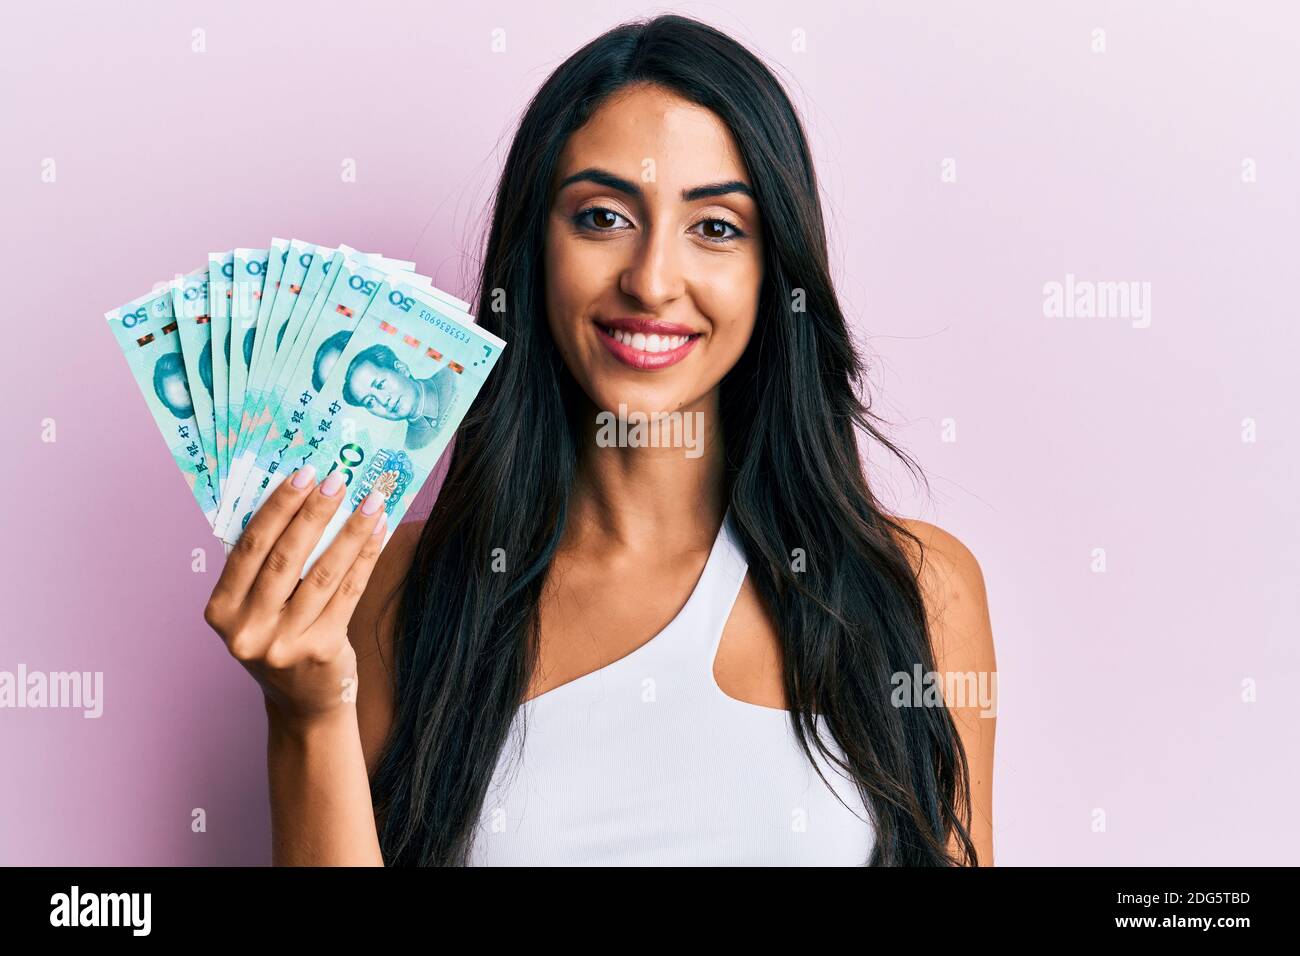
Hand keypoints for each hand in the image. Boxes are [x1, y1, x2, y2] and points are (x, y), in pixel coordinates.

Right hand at [203, 464, 387, 726]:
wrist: (303, 703)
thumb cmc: (280, 639)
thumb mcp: (256, 609)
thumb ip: (265, 566)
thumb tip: (302, 498)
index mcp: (221, 612)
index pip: (249, 547)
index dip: (277, 507)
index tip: (302, 474)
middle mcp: (247, 630)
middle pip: (285, 557)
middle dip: (314, 512)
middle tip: (337, 478)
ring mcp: (284, 644)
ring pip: (323, 573)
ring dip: (350, 531)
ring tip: (371, 501)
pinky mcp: (321, 651)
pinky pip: (348, 593)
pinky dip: (365, 558)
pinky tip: (378, 533)